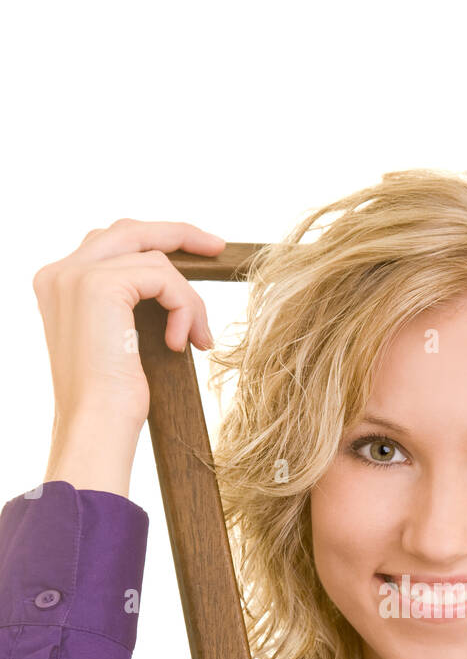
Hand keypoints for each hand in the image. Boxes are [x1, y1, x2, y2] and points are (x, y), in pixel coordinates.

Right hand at [33, 218, 224, 439]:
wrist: (97, 427)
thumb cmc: (111, 400)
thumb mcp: (118, 339)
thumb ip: (129, 304)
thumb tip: (169, 285)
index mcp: (57, 284)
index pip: (111, 243)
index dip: (155, 240)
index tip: (197, 249)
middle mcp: (60, 272)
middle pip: (130, 230)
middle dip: (177, 234)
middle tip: (216, 247)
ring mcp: (76, 275)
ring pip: (156, 260)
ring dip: (188, 301)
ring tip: (196, 339)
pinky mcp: (101, 285)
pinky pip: (164, 276)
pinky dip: (184, 307)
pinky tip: (182, 343)